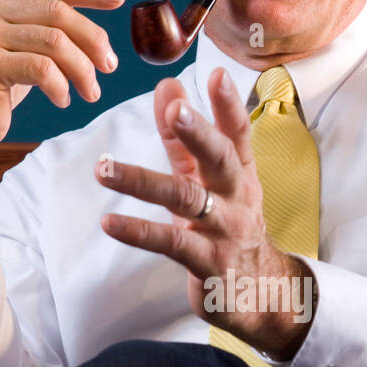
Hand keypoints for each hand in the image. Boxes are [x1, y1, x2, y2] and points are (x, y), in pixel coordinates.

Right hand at [0, 0, 124, 187]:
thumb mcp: (22, 40)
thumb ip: (41, 6)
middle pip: (57, 13)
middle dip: (92, 40)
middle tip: (109, 65)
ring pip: (55, 42)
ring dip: (82, 70)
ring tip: (91, 91)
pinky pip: (43, 69)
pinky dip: (61, 86)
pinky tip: (63, 99)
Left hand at [95, 68, 316, 359]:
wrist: (262, 293)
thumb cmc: (229, 226)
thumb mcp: (210, 181)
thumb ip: (184, 138)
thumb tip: (167, 86)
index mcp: (239, 173)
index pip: (237, 133)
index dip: (228, 104)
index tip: (215, 73)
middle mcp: (236, 197)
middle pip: (221, 159)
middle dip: (199, 133)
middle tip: (176, 109)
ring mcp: (223, 231)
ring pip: (185, 199)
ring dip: (142, 180)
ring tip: (103, 168)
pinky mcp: (207, 263)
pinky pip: (170, 244)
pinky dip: (138, 232)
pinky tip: (109, 221)